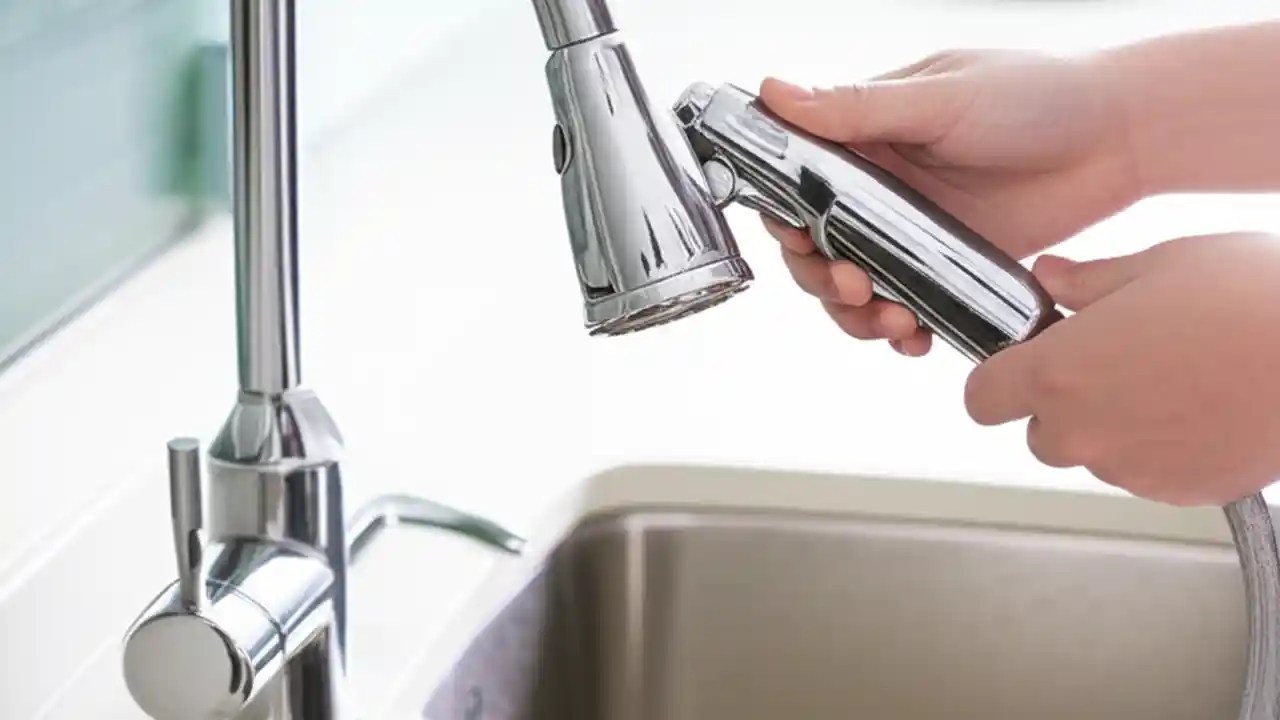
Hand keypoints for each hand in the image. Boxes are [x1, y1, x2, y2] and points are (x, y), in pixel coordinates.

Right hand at [758, 49, 1140, 355]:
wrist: (1122, 136)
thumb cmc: (1038, 94)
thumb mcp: (943, 96)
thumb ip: (859, 108)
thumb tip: (774, 91)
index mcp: (867, 137)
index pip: (794, 183)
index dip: (784, 219)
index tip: (800, 241)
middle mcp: (881, 188)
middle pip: (815, 248)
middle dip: (821, 278)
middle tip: (854, 286)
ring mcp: (913, 232)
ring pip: (854, 288)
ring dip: (856, 314)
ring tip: (891, 319)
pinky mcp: (949, 267)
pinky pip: (907, 308)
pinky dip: (901, 331)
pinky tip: (915, 335)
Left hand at [965, 232, 1279, 505]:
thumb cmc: (1253, 301)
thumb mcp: (1160, 264)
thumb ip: (1089, 281)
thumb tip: (1050, 277)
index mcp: (1058, 373)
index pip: (982, 398)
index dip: (997, 380)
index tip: (1018, 364)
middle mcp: (1084, 432)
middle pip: (1040, 433)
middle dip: (1065, 403)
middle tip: (1117, 361)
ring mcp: (1131, 470)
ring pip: (1096, 454)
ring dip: (1115, 426)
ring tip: (1173, 377)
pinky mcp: (1178, 492)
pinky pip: (1146, 472)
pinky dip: (1160, 448)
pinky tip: (1201, 407)